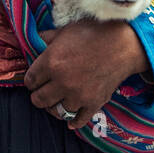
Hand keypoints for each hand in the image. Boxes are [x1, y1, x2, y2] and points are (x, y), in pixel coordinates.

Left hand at [23, 20, 148, 130]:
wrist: (123, 44)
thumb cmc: (93, 33)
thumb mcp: (64, 31)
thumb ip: (46, 39)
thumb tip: (34, 44)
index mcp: (51, 62)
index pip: (30, 81)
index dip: (31, 80)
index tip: (35, 79)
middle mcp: (62, 82)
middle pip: (39, 100)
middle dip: (38, 95)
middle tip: (43, 90)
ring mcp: (78, 96)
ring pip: (56, 112)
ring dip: (54, 107)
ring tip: (56, 102)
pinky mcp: (93, 104)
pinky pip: (78, 120)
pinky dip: (73, 122)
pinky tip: (70, 120)